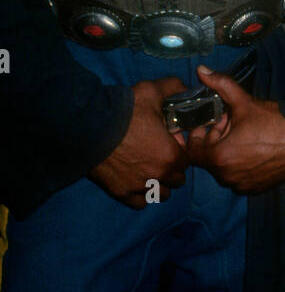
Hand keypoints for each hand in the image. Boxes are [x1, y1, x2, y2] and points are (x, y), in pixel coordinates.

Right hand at [90, 77, 189, 207]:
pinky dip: (142, 195)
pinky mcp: (122, 193)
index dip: (179, 152)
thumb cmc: (124, 111)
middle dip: (172, 169)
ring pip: (161, 193)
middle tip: (160, 156)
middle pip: (176, 179)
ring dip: (160, 184)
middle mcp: (160, 175)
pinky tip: (137, 183)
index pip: (186, 161)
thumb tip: (186, 88)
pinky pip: (141, 202)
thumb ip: (174, 88)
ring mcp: (141, 186)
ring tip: (150, 171)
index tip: (170, 144)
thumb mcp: (151, 91)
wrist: (90, 128)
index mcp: (171, 154)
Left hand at [185, 65, 284, 194]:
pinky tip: (253, 149)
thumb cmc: (275, 122)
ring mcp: (243, 184)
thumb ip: (219, 85)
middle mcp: (228, 176)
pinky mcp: (256, 188)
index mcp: (220, 157)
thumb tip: (201, 70)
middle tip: (229, 125)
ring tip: (242, 136)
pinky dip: (240, 165)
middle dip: (215, 142)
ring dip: (227, 154)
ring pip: (224, 169)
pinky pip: (239, 178)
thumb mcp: (243, 102)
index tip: (209, 124)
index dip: (199, 135)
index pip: (194, 151)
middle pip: (209, 160)